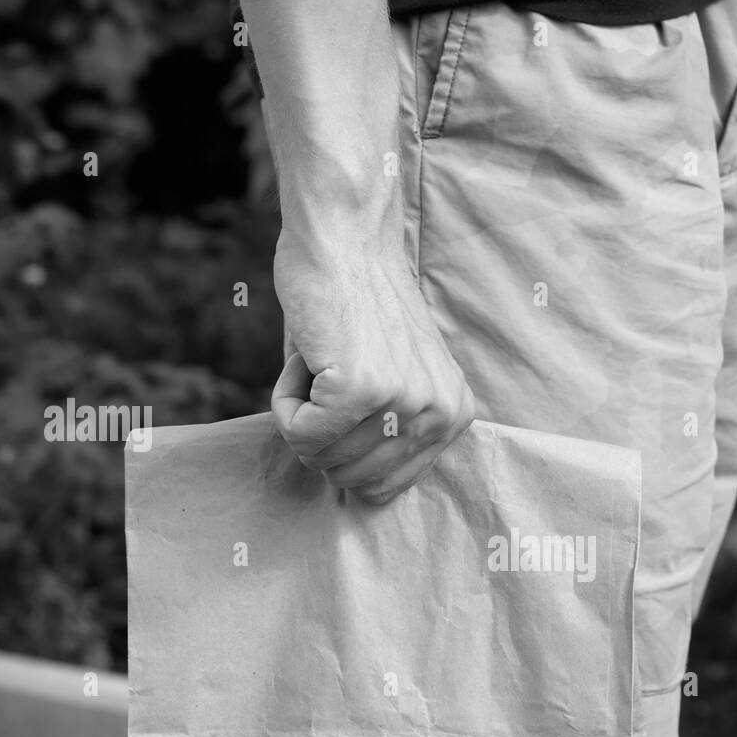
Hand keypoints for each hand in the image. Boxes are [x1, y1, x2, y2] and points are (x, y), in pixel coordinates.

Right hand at [270, 229, 476, 504]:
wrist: (344, 238)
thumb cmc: (355, 305)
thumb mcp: (394, 381)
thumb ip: (387, 438)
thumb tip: (360, 498)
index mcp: (453, 417)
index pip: (384, 487)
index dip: (343, 453)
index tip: (343, 400)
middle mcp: (439, 415)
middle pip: (350, 479)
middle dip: (319, 434)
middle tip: (329, 373)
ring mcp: (404, 403)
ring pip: (319, 457)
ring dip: (299, 412)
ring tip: (323, 359)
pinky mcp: (363, 389)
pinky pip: (297, 432)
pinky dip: (283, 398)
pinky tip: (308, 356)